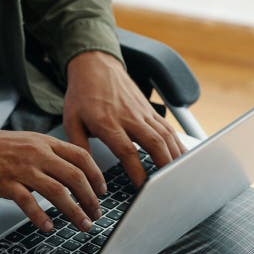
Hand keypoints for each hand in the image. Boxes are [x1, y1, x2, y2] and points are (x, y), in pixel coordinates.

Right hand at [0, 124, 105, 231]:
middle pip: (75, 177)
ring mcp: (22, 169)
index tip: (102, 191)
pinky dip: (41, 217)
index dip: (96, 176)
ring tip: (83, 224)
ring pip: (57, 192)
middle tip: (96, 214)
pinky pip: (29, 203)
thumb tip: (70, 174)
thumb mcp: (29, 142)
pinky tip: (49, 227)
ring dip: (74, 212)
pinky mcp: (7, 184)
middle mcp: (38, 154)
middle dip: (90, 199)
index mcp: (46, 143)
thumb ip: (50, 155)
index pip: (81, 157)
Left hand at [63, 51, 185, 186]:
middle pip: (154, 142)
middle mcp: (129, 117)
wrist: (95, 66)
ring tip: (181, 176)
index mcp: (107, 122)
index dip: (137, 170)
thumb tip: (86, 172)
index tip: (142, 187)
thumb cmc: (81, 95)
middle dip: (164, 165)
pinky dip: (177, 144)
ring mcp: (142, 113)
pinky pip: (168, 128)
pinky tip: (182, 158)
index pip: (126, 150)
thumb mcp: (71, 121)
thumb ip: (79, 147)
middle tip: (169, 185)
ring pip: (165, 135)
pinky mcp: (150, 110)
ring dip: (175, 156)